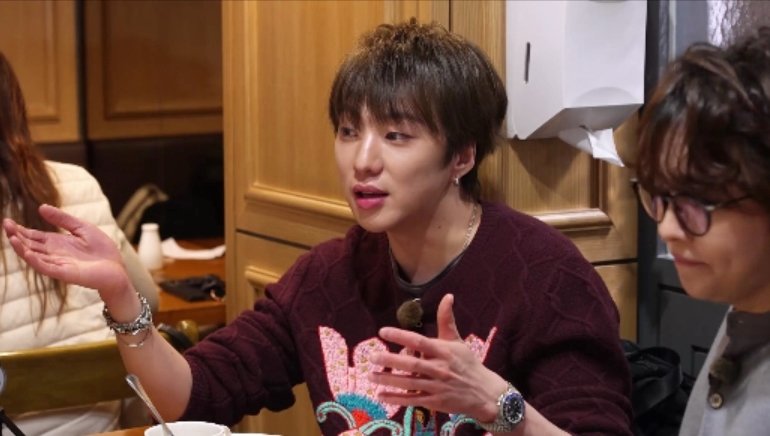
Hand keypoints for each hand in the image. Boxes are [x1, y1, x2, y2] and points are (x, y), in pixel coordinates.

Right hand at [3, 204, 130, 297]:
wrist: (117, 268)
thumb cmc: (102, 250)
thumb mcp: (82, 228)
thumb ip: (63, 219)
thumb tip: (41, 207)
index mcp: (56, 243)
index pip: (33, 236)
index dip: (20, 230)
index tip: (7, 221)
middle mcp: (53, 254)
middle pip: (29, 245)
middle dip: (16, 235)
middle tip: (5, 225)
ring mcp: (57, 264)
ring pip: (33, 256)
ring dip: (21, 247)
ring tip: (11, 237)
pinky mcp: (64, 273)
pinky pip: (45, 267)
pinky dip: (34, 260)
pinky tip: (26, 251)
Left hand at [369, 294, 507, 421]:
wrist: (485, 393)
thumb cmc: (467, 364)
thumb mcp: (458, 341)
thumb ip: (447, 320)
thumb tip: (448, 296)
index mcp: (444, 351)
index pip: (419, 341)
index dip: (400, 335)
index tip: (383, 331)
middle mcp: (440, 369)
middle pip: (412, 364)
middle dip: (390, 360)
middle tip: (372, 356)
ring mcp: (437, 387)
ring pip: (409, 383)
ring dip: (388, 380)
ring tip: (370, 375)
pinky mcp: (435, 402)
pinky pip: (412, 400)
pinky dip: (396, 398)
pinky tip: (381, 395)